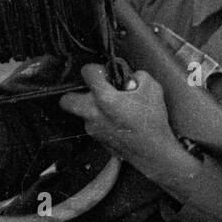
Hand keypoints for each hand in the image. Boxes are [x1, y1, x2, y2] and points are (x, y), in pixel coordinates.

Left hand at [59, 64, 196, 191]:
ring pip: (80, 113)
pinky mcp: (97, 139)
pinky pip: (92, 125)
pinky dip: (100, 120)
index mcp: (104, 98)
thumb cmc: (153, 121)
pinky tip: (117, 120)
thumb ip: (137, 75)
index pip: (87, 72)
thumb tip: (128, 77)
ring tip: (112, 107)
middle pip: (67, 99)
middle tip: (95, 91)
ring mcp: (93, 129)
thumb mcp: (152, 87)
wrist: (154, 152)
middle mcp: (93, 114)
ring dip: (91, 107)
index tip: (105, 73)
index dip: (96, 69)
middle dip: (77, 92)